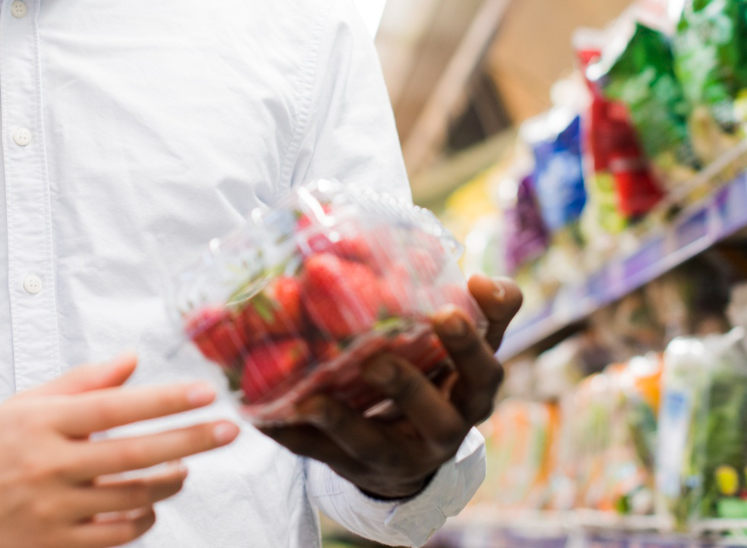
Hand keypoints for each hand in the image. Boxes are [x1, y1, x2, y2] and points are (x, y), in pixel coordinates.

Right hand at [0, 353, 238, 547]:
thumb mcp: (24, 404)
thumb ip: (81, 382)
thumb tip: (132, 361)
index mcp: (41, 422)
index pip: (115, 407)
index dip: (164, 400)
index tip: (205, 394)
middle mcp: (48, 465)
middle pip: (135, 454)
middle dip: (190, 441)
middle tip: (228, 431)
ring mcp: (53, 510)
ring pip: (133, 497)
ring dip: (170, 481)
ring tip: (184, 466)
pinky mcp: (56, 544)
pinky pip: (117, 534)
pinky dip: (142, 517)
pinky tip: (151, 503)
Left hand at [259, 273, 521, 499]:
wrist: (413, 450)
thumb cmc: (441, 376)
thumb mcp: (467, 345)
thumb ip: (484, 309)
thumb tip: (480, 279)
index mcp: (471, 394)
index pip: (483, 372)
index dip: (468, 345)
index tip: (445, 310)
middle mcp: (441, 432)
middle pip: (435, 418)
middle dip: (405, 388)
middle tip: (376, 359)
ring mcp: (397, 456)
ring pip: (371, 445)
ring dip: (342, 422)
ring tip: (312, 398)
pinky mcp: (353, 467)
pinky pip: (318, 455)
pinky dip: (291, 434)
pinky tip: (262, 413)